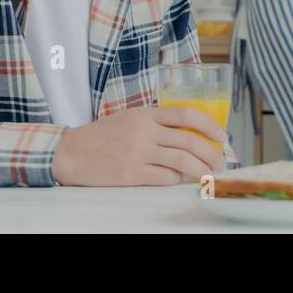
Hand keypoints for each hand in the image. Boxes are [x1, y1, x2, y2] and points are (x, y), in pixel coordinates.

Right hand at [51, 105, 226, 186]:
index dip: (209, 125)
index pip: (186, 114)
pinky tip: (180, 179)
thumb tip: (191, 135)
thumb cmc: (103, 136)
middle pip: (189, 140)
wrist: (71, 152)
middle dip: (211, 153)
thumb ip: (156, 123)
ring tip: (209, 174)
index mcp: (145, 114)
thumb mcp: (130, 118)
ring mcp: (137, 153)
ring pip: (181, 161)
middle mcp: (144, 131)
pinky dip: (177, 179)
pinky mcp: (131, 173)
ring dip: (200, 169)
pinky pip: (164, 177)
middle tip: (221, 162)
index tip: (221, 135)